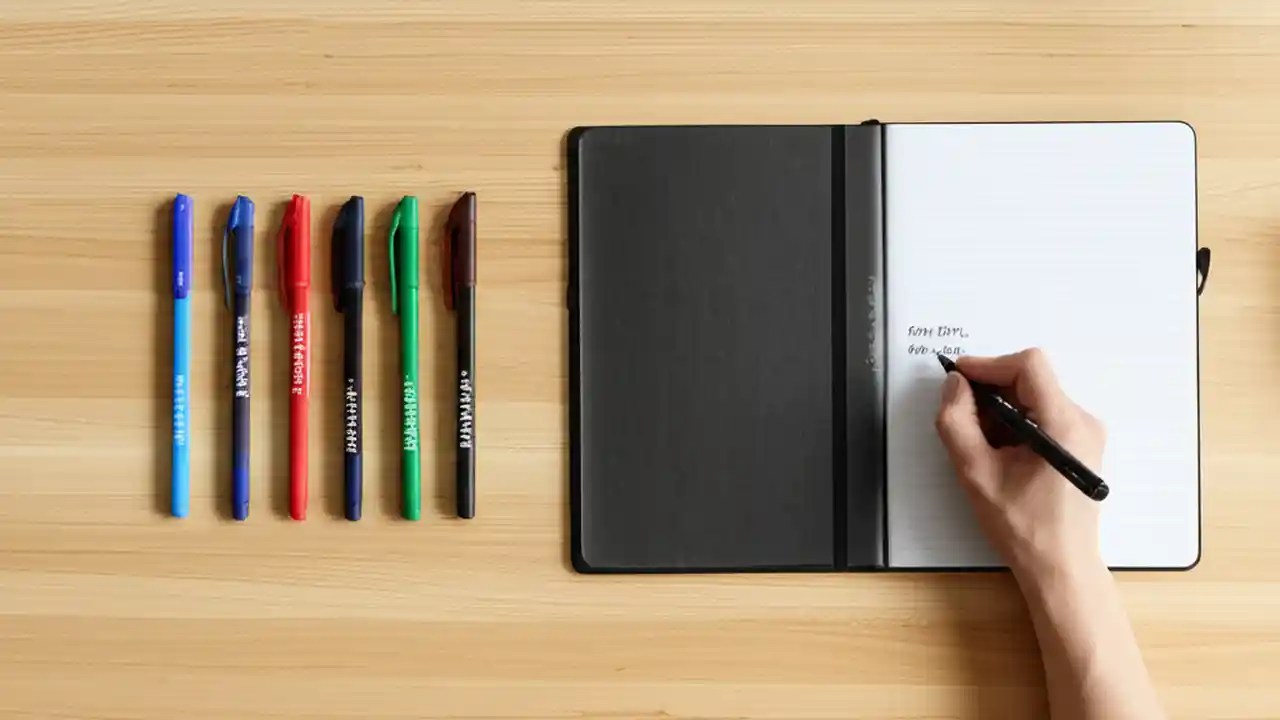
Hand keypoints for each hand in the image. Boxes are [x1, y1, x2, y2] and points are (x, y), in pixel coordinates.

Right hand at [934, 348, 1106, 583]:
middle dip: (991, 390)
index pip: (1028, 365)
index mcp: (1065, 425)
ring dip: (1001, 409)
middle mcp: (1083, 421)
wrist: (1059, 566)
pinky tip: (998, 452)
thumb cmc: (1022, 527)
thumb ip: (957, 422)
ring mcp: (1085, 433)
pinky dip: (1014, 422)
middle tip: (962, 416)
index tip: (958, 378)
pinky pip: (1042, 414)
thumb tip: (954, 385)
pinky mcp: (1079, 444)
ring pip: (1034, 396)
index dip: (988, 365)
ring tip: (980, 442)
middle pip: (1031, 379)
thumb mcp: (975, 473)